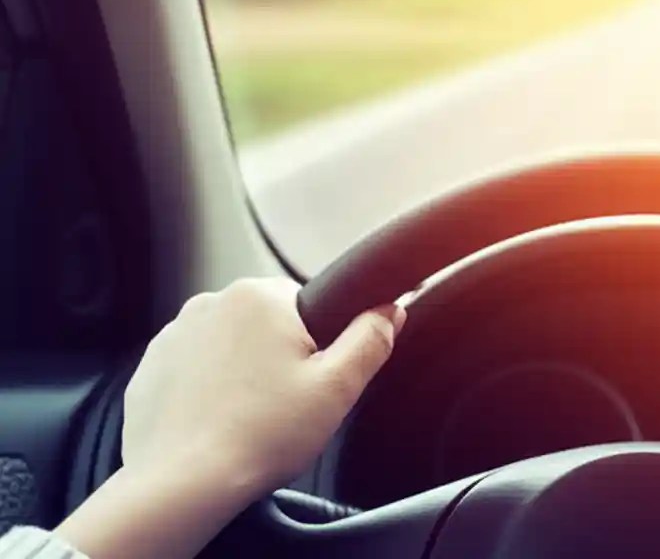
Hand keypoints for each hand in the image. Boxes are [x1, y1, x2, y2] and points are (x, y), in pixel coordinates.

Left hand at [123, 277, 405, 495]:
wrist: (182, 483)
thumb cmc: (259, 436)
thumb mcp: (337, 389)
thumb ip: (370, 341)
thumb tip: (387, 313)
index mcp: (260, 296)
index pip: (306, 303)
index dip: (317, 345)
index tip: (312, 380)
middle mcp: (211, 303)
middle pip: (267, 325)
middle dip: (279, 358)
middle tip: (285, 404)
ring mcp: (175, 334)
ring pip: (231, 347)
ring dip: (243, 373)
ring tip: (249, 418)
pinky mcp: (151, 367)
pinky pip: (195, 370)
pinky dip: (209, 392)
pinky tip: (220, 422)